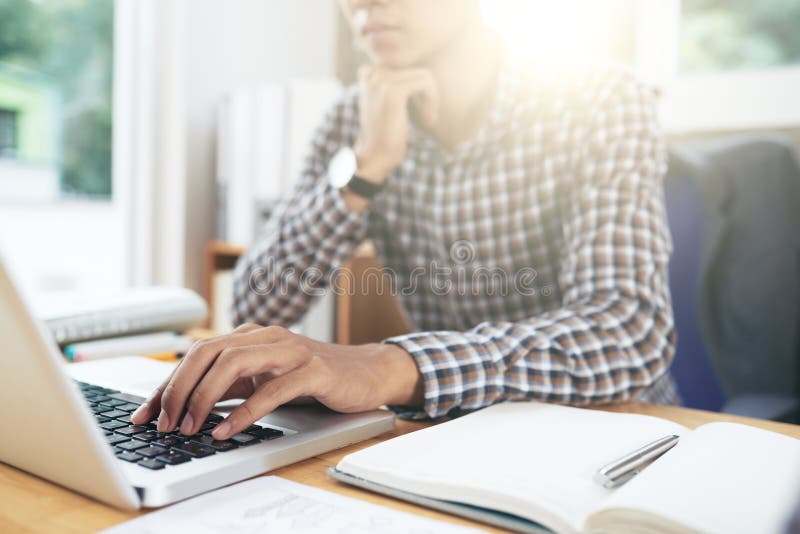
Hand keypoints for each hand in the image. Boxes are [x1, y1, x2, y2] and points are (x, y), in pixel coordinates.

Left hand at [130, 324, 422, 439]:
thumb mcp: (265, 378)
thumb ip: (231, 384)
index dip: (167, 383)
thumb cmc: (315, 377)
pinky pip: (271, 390)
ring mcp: (291, 350)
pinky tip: (227, 431)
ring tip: (189, 426)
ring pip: (233, 364)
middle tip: (164, 422)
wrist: (367, 371)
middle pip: (208, 352)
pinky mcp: (313, 370)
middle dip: (178, 388)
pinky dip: (245, 412)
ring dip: (204, 398)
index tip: (144, 413)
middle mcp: (267, 336)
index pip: (197, 353)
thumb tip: (186, 404)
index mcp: (251, 336)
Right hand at [354, 66, 438, 182]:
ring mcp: (382, 81)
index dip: (416, 86)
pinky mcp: (394, 91)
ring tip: (429, 118)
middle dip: (427, 94)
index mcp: (368, 74)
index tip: (417, 106)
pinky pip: (426, 83)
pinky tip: (429, 120)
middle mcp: (373, 74)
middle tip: (427, 116)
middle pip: (416, 71)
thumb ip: (393, 86)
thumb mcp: (384, 104)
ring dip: (432, 98)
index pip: (404, 66)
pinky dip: (433, 101)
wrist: (376, 155)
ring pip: (424, 76)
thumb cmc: (384, 135)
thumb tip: (422, 73)